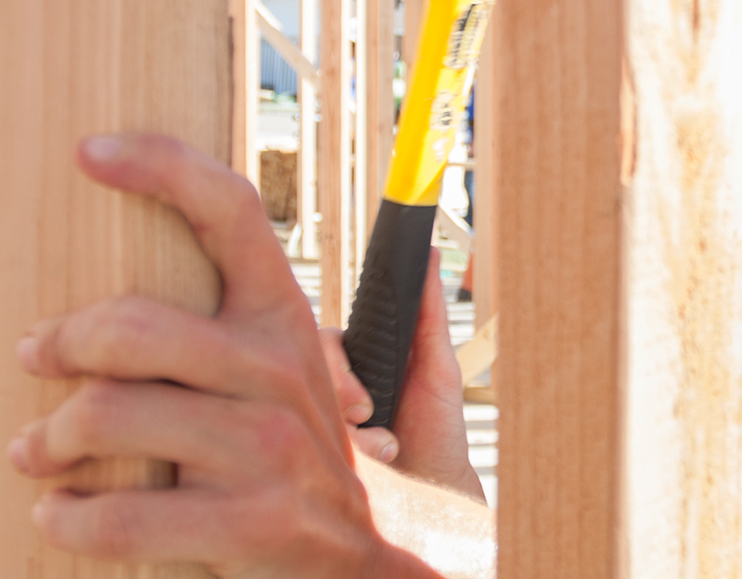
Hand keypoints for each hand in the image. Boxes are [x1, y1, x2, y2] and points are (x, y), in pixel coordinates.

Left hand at [7, 133, 435, 577]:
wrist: (411, 576)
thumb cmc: (371, 480)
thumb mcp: (397, 391)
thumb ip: (399, 329)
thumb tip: (431, 262)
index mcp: (292, 325)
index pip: (230, 212)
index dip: (158, 166)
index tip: (90, 152)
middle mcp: (279, 374)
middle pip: (131, 327)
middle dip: (61, 343)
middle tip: (30, 355)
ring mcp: (265, 451)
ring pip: (107, 416)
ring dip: (49, 439)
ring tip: (35, 451)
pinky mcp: (249, 525)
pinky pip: (119, 516)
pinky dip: (70, 520)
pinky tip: (60, 516)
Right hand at [319, 250, 484, 500]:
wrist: (433, 486)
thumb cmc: (437, 427)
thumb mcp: (438, 365)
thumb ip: (429, 312)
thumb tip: (426, 255)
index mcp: (353, 360)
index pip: (322, 341)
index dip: (337, 361)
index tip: (361, 394)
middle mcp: (327, 384)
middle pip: (304, 367)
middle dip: (340, 391)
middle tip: (369, 412)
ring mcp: (316, 417)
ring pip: (302, 404)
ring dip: (345, 428)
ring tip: (383, 444)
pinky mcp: (313, 450)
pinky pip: (304, 440)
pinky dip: (345, 452)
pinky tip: (372, 461)